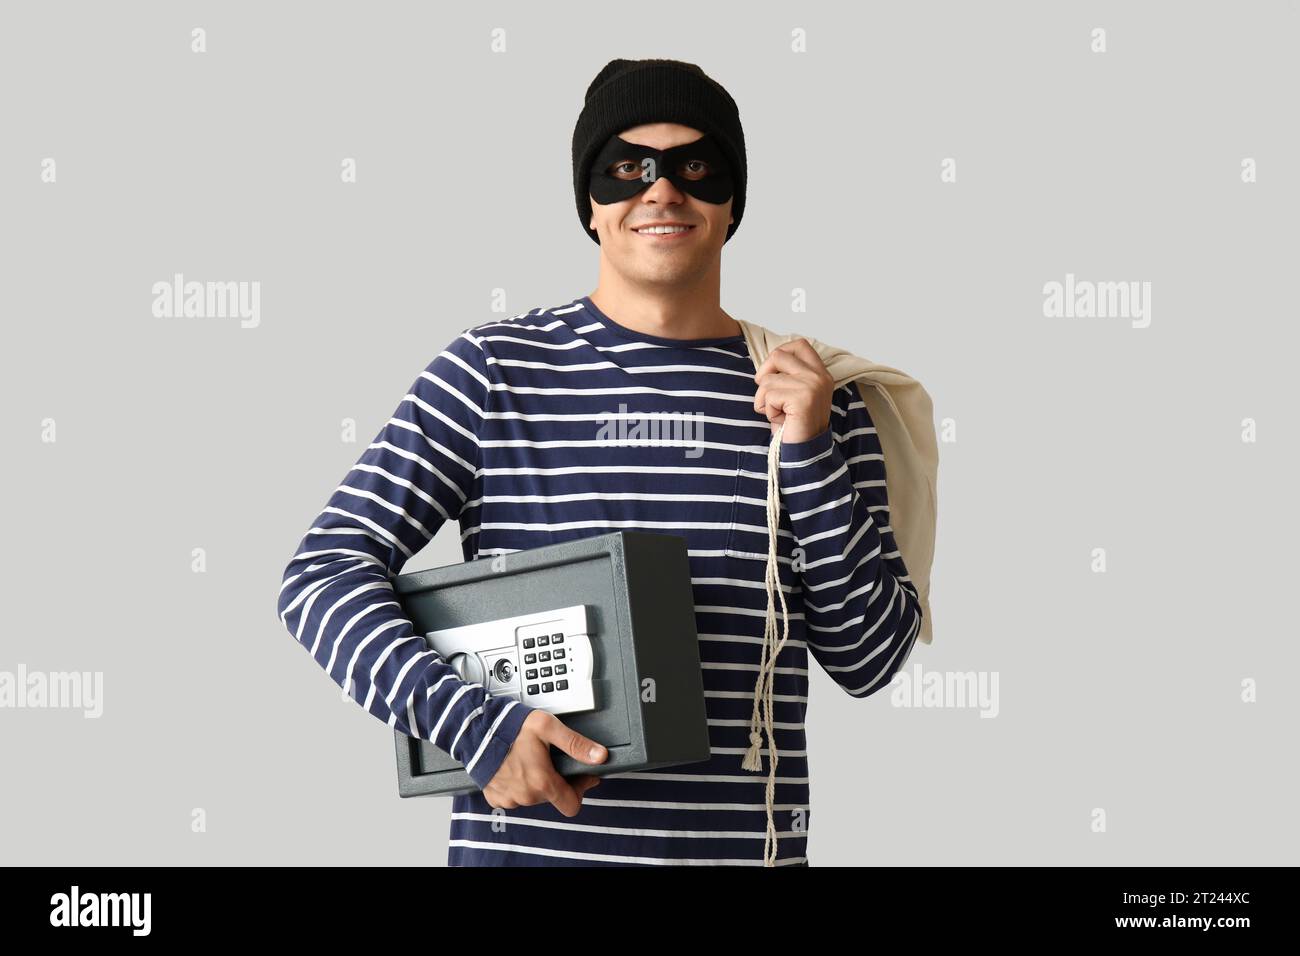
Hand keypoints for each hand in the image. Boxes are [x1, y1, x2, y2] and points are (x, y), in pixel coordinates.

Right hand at [481, 709, 607, 816]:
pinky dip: (517, 784)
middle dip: (555, 779)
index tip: (578, 775)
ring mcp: (509, 799)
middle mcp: (526, 796)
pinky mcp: (495, 797)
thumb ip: (576, 744)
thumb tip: (600, 756)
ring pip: (533, 796)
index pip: (572, 806)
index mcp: (542, 782)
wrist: (473, 729)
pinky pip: (514, 796)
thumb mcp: (547, 727)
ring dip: (535, 782)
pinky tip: (513, 766)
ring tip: (528, 758)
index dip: (579, 790)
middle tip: (549, 757)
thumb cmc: (508, 727)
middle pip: (552, 796)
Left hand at [752, 338, 834, 443]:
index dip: (779, 353)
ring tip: (779, 413)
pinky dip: (767, 411)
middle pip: (778, 355)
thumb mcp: (793, 393)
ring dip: (764, 400)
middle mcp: (819, 376)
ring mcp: (813, 386)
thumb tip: (768, 360)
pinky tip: (781, 420)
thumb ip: (787, 374)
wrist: (804, 452)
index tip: (772, 373)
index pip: (799, 345)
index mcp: (820, 373)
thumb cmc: (794, 424)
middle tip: (768, 396)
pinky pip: (769, 396)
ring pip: (768, 380)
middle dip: (764, 376)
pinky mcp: (803, 398)